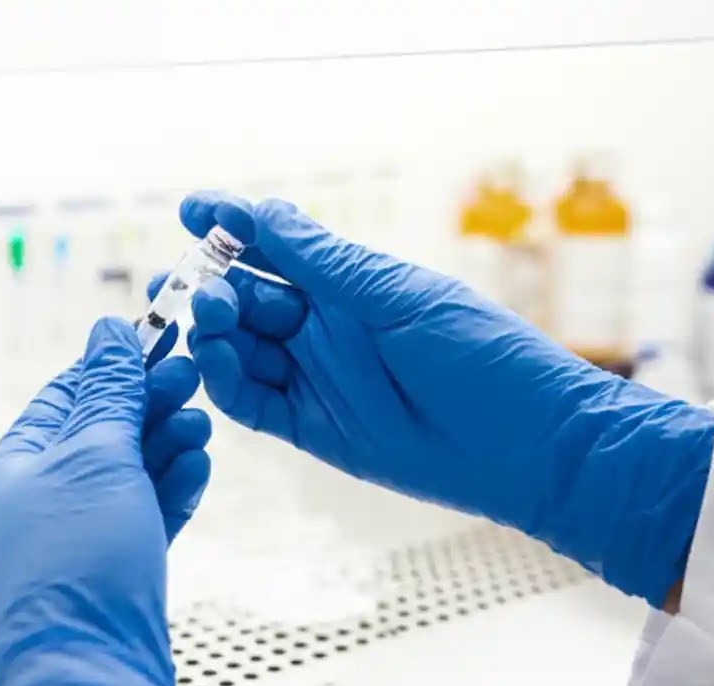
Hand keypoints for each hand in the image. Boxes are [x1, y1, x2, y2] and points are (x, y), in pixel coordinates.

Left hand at [0, 318, 210, 685]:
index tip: (161, 332)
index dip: (118, 360)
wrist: (93, 663)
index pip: (71, 389)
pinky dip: (176, 484)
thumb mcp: (95, 455)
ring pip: (136, 464)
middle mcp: (50, 491)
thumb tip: (109, 331)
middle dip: (152, 398)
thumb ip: (108, 392)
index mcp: (22, 460)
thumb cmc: (76, 565)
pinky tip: (197, 467)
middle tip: (191, 373)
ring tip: (199, 423)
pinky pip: (154, 506)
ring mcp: (87, 527)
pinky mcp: (123, 558)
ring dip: (170, 438)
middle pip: (108, 423)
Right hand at [157, 192, 713, 605]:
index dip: (232, 227)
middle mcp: (327, 329)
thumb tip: (267, 212)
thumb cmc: (485, 357)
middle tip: (182, 280)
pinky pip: (255, 404)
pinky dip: (227, 384)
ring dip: (214, 331)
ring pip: (242, 349)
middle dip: (210, 284)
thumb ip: (329, 264)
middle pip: (248, 299)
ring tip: (206, 317)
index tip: (194, 210)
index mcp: (351, 286)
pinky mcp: (314, 430)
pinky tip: (215, 364)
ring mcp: (318, 379)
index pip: (277, 248)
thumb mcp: (402, 299)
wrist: (531, 446)